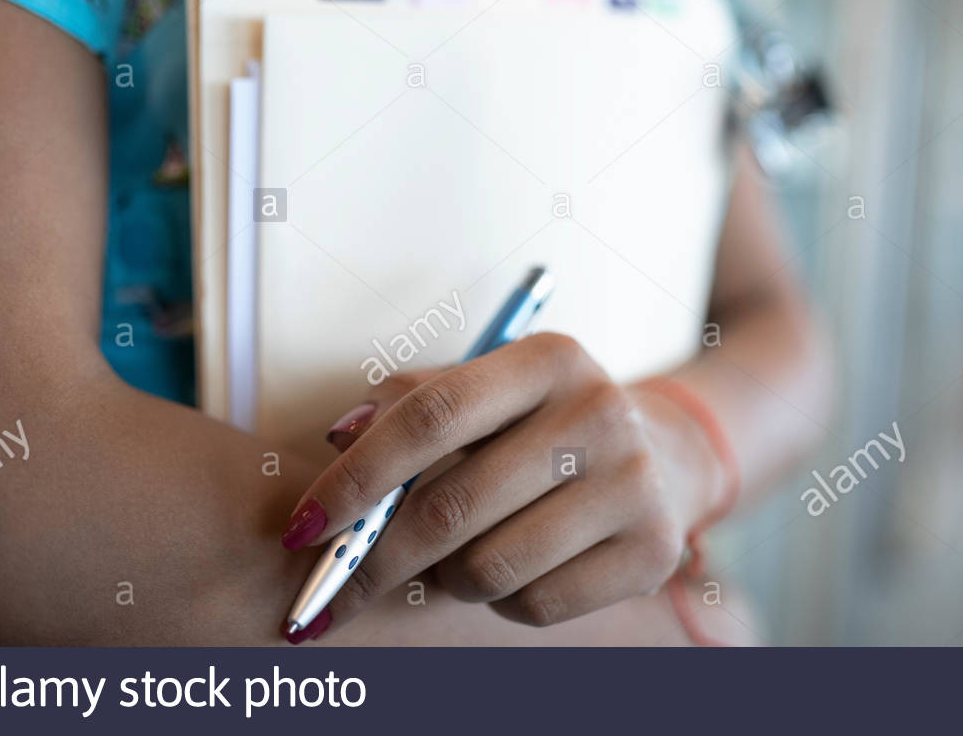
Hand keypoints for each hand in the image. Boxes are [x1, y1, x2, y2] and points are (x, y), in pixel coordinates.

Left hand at [280, 333, 726, 636]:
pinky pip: (535, 605)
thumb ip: (407, 402)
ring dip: (444, 578)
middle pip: (450, 506)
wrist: (660, 456)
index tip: (302, 527)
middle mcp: (599, 411)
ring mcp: (634, 482)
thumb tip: (337, 437)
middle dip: (374, 560)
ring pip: (487, 567)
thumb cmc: (538, 424)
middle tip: (333, 589)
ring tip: (450, 560)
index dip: (355, 477)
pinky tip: (511, 570)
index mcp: (548, 358)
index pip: (429, 417)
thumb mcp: (485, 390)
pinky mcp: (653, 549)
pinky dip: (501, 602)